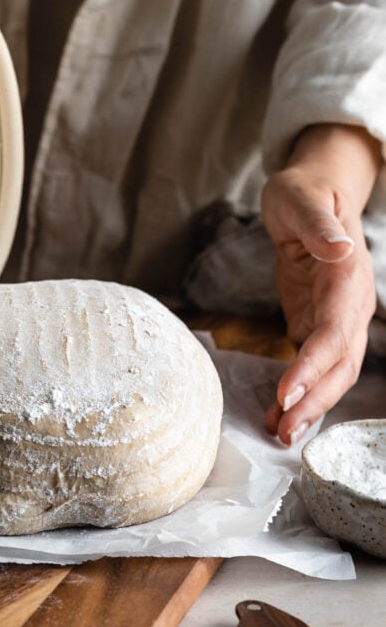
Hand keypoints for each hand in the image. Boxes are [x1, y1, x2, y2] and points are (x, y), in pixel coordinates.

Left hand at [261, 125, 379, 445]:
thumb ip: (317, 226)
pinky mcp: (317, 323)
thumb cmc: (304, 192)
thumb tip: (338, 249)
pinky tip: (277, 413)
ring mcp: (336, 318)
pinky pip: (314, 366)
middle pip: (340, 365)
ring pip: (332, 373)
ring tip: (279, 433)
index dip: (313, 366)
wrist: (312, 194)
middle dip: (314, 401)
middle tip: (282, 430)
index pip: (334, 332)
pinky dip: (300, 392)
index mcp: (347, 277)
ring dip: (310, 405)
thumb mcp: (301, 199)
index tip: (287, 393)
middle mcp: (349, 304)